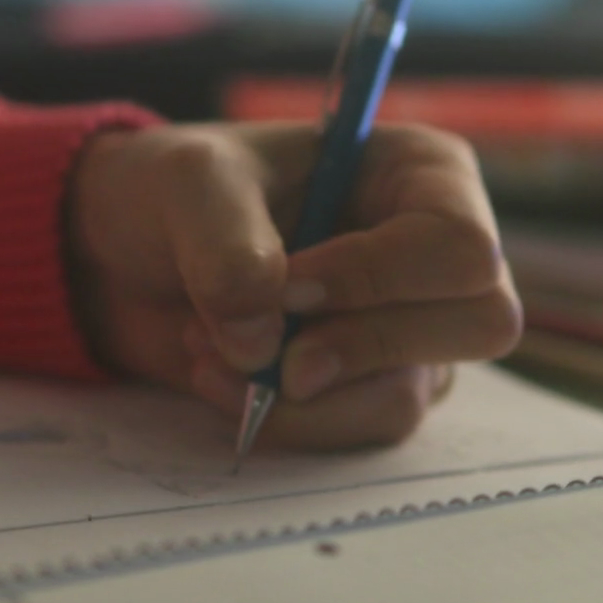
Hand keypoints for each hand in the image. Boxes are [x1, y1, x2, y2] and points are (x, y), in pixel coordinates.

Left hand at [66, 121, 521, 450]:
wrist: (121, 256)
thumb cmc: (173, 191)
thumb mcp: (188, 184)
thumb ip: (226, 245)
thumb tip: (264, 343)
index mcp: (421, 173)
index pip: (462, 246)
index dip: (378, 278)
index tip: (285, 287)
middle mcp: (434, 253)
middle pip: (481, 324)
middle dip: (362, 347)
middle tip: (272, 346)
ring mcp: (409, 327)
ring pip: (409, 392)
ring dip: (302, 394)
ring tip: (209, 350)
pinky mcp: (365, 385)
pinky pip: (358, 428)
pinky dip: (285, 420)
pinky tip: (220, 379)